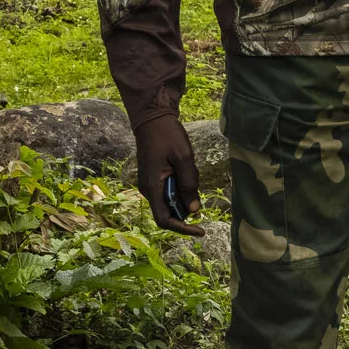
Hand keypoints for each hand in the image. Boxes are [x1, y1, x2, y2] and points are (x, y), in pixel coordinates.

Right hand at [135, 117, 201, 235]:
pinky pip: (168, 191)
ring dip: (184, 194)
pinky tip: (185, 168)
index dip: (182, 229)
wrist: (153, 119)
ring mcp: (150, 184)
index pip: (164, 220)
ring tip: (189, 169)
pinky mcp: (153, 178)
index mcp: (152, 187)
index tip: (201, 230)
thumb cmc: (167, 135)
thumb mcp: (183, 158)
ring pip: (170, 201)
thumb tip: (193, 210)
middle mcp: (148, 189)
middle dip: (186, 206)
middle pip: (168, 212)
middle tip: (195, 183)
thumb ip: (189, 184)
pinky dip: (180, 187)